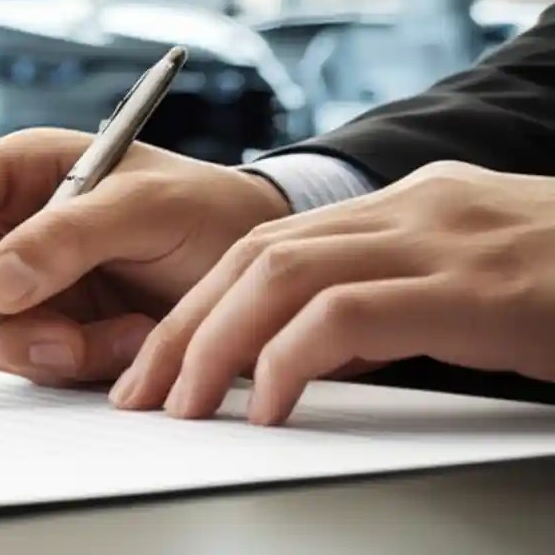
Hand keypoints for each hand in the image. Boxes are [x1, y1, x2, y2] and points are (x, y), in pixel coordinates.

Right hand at [0, 128, 290, 385]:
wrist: (261, 267)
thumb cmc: (210, 208)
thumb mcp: (148, 208)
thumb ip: (69, 236)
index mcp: (22, 170)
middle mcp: (14, 227)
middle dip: (10, 323)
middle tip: (69, 339)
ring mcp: (31, 284)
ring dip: (60, 349)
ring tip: (130, 332)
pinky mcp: (55, 331)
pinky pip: (38, 364)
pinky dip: (85, 365)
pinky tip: (132, 340)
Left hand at [113, 161, 554, 425]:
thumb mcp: (471, 289)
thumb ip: (389, 305)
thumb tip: (303, 354)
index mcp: (406, 208)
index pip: (271, 243)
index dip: (202, 302)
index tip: (160, 359)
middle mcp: (412, 209)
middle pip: (256, 255)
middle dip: (184, 326)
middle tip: (141, 390)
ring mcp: (442, 240)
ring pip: (282, 274)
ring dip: (213, 342)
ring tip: (179, 404)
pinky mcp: (474, 287)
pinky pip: (346, 315)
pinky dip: (288, 359)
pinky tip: (264, 406)